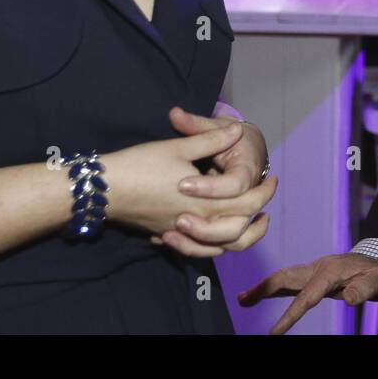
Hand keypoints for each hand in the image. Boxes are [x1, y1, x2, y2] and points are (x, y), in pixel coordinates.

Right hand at [100, 124, 275, 257]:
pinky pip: (197, 249)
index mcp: (204, 202)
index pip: (246, 203)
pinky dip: (213, 245)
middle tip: (266, 196)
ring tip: (253, 222)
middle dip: (257, 215)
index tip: (272, 179)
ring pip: (219, 247)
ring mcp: (180, 232)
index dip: (264, 192)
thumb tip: (237, 129)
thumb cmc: (141, 164)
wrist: (105, 189)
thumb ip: (210, 139)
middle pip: (238, 229)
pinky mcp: (167, 234)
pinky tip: (217, 234)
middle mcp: (196, 222)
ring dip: (240, 237)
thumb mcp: (178, 146)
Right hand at [239, 253, 377, 333]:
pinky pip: (290, 281)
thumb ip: (364, 289)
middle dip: (263, 288)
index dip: (290, 314)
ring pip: (284, 277)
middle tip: (242, 300)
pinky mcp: (313, 275)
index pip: (307, 296)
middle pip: (285, 277)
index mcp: (331, 272)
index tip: (274, 333)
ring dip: (263, 287)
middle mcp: (318, 268)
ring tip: (242, 299)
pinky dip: (273, 287)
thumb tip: (350, 299)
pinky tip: (259, 294)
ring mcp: (314, 270)